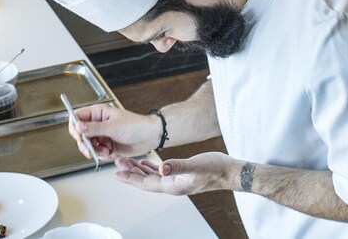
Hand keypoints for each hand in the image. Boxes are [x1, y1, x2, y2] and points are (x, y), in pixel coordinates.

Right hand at [68, 103, 160, 160]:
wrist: (149, 137)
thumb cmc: (136, 126)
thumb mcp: (113, 126)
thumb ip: (94, 128)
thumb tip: (79, 127)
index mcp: (98, 113)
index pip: (78, 117)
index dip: (75, 126)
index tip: (79, 135)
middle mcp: (98, 123)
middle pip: (80, 134)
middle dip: (84, 143)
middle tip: (90, 149)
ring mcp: (102, 135)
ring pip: (88, 145)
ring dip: (94, 151)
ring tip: (105, 151)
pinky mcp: (107, 145)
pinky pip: (97, 152)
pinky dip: (102, 155)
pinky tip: (110, 152)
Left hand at [113, 153, 237, 195]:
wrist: (230, 172)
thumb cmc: (216, 169)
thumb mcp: (196, 165)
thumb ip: (178, 166)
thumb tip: (161, 168)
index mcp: (173, 185)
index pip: (146, 184)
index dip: (131, 179)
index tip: (118, 174)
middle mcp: (172, 185)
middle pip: (146, 181)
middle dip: (131, 174)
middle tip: (117, 165)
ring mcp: (176, 181)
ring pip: (152, 177)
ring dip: (139, 171)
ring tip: (127, 163)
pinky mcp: (181, 175)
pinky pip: (160, 173)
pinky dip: (150, 168)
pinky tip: (146, 163)